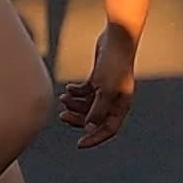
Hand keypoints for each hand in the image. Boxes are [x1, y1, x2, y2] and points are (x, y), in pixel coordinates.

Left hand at [58, 25, 140, 147]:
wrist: (117, 37)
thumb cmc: (114, 64)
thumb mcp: (105, 90)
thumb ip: (97, 110)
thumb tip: (89, 127)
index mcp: (121, 105)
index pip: (108, 129)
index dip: (94, 138)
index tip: (79, 144)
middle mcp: (115, 99)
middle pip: (95, 118)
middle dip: (78, 118)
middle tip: (62, 116)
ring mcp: (107, 88)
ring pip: (88, 104)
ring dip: (74, 104)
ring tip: (62, 98)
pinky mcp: (100, 77)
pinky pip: (86, 91)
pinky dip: (76, 92)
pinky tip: (68, 88)